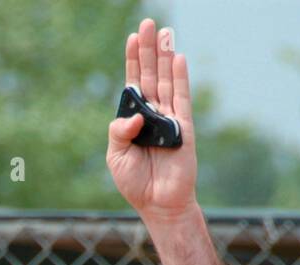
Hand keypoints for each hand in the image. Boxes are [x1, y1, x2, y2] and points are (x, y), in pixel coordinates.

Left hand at [107, 20, 198, 225]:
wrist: (159, 204)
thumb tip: (136, 114)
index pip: (133, 84)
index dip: (132, 60)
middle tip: (148, 24)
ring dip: (165, 57)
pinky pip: (182, 99)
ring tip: (164, 33)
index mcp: (134, 119)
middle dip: (148, 49)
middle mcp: (152, 114)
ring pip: (166, 81)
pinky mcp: (184, 128)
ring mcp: (169, 119)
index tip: (132, 37)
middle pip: (149, 75)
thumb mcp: (116, 156)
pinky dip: (180, 79)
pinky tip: (178, 59)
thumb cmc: (135, 183)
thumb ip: (119, 131)